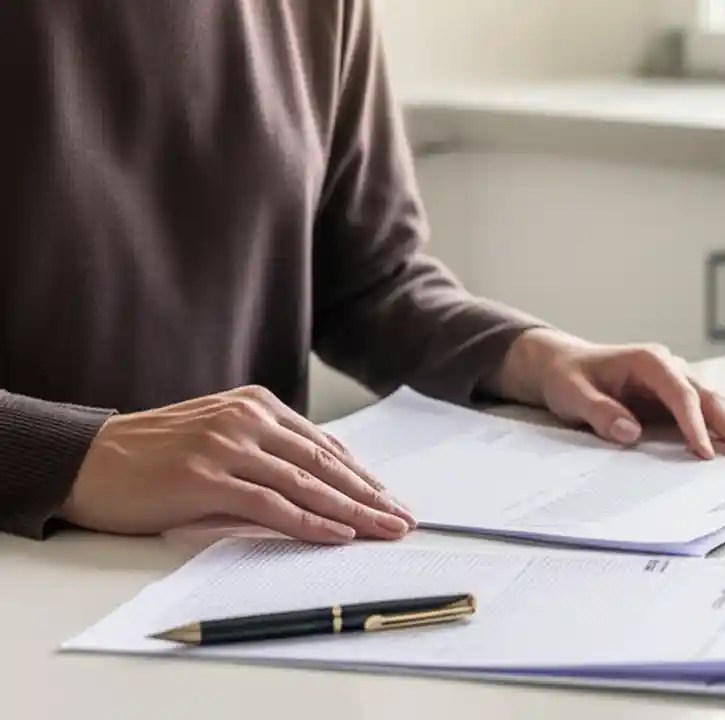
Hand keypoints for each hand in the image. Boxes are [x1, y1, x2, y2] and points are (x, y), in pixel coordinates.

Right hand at [60, 386, 415, 542]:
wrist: (88, 458)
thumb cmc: (154, 454)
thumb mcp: (219, 436)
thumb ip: (266, 450)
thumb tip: (322, 482)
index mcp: (257, 404)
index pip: (325, 445)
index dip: (364, 475)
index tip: (392, 499)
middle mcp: (248, 418)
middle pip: (326, 462)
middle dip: (371, 495)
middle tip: (404, 520)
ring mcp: (227, 445)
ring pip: (307, 483)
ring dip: (353, 512)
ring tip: (384, 531)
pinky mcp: (206, 476)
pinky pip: (271, 504)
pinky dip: (309, 522)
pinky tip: (337, 535)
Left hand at [490, 330, 724, 458]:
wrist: (562, 364)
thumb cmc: (567, 377)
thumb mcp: (573, 394)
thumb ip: (600, 412)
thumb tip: (630, 432)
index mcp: (648, 361)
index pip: (680, 393)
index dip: (695, 423)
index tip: (705, 453)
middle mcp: (668, 364)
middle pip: (706, 395)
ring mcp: (674, 377)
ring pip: (713, 399)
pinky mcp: (673, 393)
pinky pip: (705, 406)